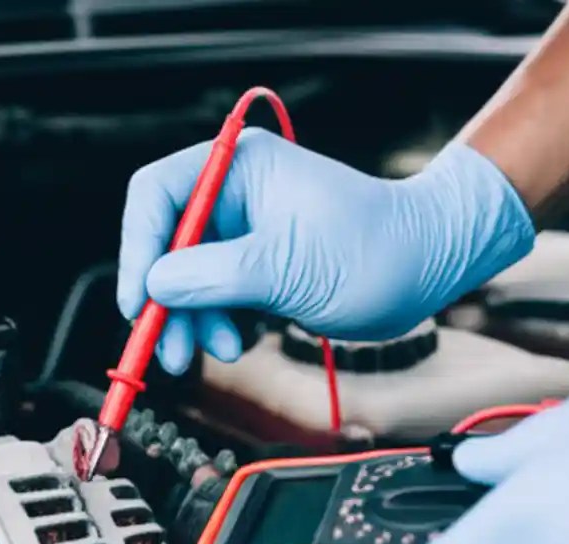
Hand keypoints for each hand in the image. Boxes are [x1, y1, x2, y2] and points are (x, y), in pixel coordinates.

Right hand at [117, 128, 534, 373]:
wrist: (430, 266)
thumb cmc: (375, 251)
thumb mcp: (286, 268)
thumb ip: (213, 276)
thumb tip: (154, 286)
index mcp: (239, 167)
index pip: (156, 195)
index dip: (138, 248)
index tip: (138, 300)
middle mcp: (234, 192)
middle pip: (165, 241)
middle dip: (163, 298)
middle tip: (163, 348)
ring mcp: (243, 227)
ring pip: (185, 274)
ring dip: (190, 318)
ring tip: (216, 351)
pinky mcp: (255, 261)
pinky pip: (212, 291)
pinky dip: (214, 320)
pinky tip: (233, 343)